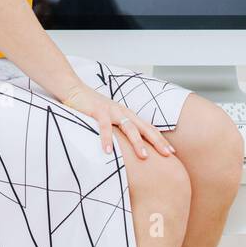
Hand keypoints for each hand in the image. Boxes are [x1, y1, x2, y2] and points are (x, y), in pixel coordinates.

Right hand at [58, 83, 176, 159]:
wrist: (74, 89)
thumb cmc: (91, 107)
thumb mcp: (109, 118)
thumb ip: (117, 129)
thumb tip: (126, 147)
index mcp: (127, 114)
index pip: (147, 128)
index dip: (160, 139)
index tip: (171, 152)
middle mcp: (122, 112)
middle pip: (144, 128)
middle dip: (157, 141)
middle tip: (167, 155)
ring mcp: (111, 111)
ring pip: (129, 128)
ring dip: (137, 143)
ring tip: (144, 157)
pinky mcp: (97, 112)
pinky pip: (104, 127)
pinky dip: (107, 139)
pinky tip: (108, 152)